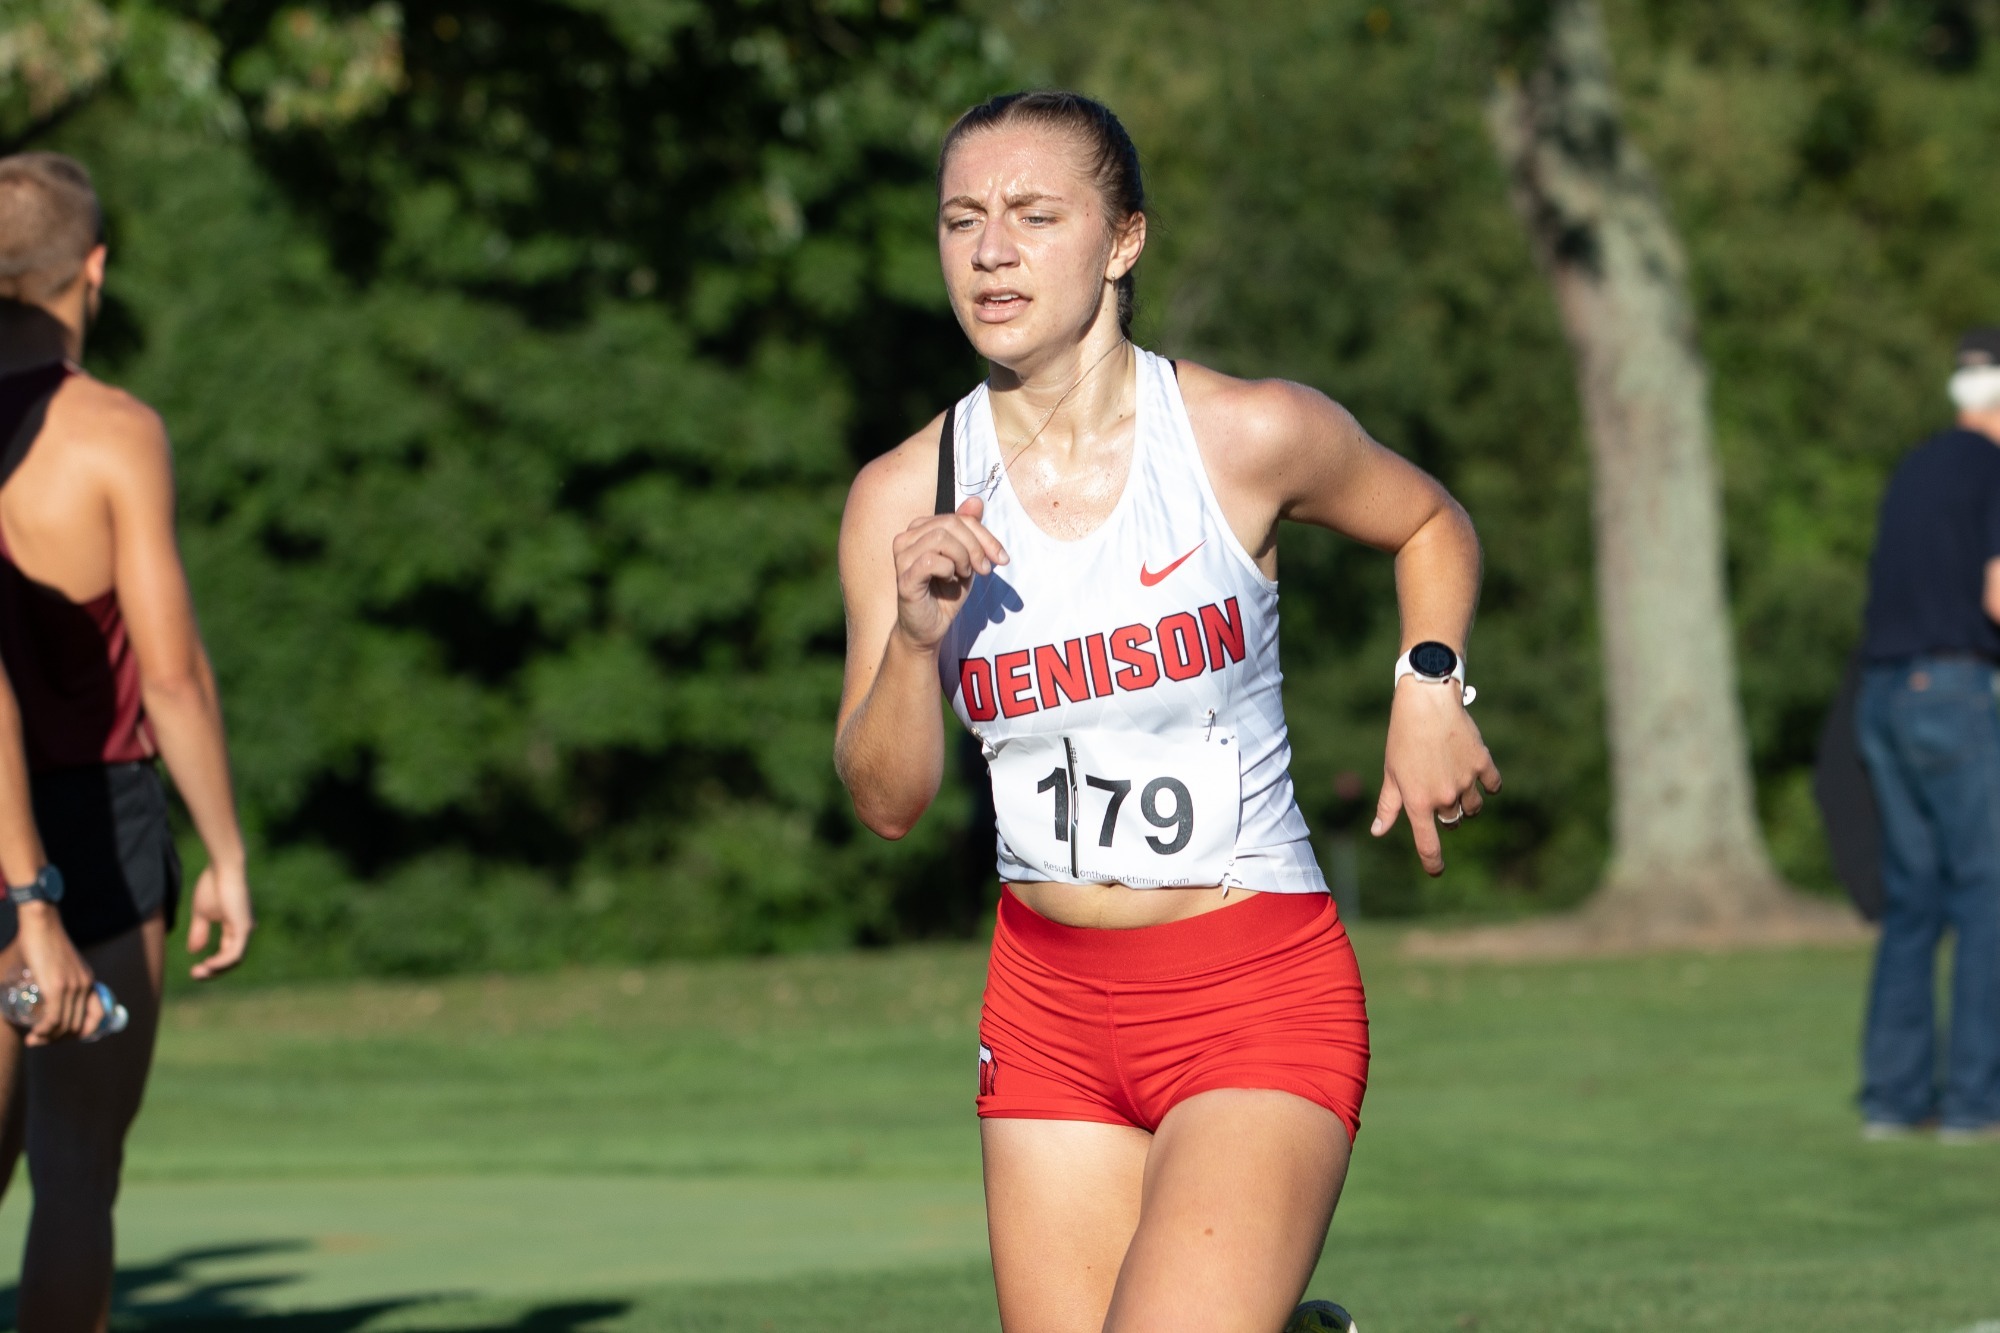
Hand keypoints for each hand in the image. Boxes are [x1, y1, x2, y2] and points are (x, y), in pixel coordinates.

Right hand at [14, 901, 100, 1044]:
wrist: (41, 923)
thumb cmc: (43, 942)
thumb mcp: (58, 965)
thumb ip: (56, 980)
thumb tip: (40, 998)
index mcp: (88, 981)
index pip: (96, 1017)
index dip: (82, 1033)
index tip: (62, 1037)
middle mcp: (84, 986)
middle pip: (76, 1026)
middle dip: (57, 1039)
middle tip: (38, 1041)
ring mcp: (72, 987)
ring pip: (64, 1025)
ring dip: (48, 1038)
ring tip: (33, 1040)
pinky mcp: (57, 987)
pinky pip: (54, 1018)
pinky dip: (44, 1031)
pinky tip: (34, 1034)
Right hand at [186, 861, 253, 978]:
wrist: (223, 868)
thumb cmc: (212, 885)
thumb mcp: (202, 913)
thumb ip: (200, 932)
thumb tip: (195, 951)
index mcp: (235, 927)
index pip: (227, 953)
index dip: (212, 965)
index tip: (194, 970)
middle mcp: (244, 930)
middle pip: (232, 960)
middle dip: (213, 971)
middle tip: (195, 975)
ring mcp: (245, 929)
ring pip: (234, 960)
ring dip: (216, 970)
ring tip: (199, 972)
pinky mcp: (243, 927)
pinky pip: (235, 952)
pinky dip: (222, 962)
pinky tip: (209, 965)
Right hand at [890, 497, 1008, 650]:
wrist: (930, 628)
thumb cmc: (945, 593)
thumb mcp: (966, 559)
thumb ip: (970, 530)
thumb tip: (976, 500)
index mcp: (920, 529)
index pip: (958, 518)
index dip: (984, 535)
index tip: (1002, 558)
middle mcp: (906, 538)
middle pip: (950, 524)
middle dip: (976, 546)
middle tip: (984, 569)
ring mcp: (902, 557)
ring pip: (941, 538)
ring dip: (963, 558)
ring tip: (964, 575)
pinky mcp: (904, 577)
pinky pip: (932, 560)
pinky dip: (949, 570)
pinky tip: (949, 581)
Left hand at [1371, 678, 1501, 876]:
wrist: (1427, 702)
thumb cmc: (1403, 738)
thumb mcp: (1391, 773)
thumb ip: (1388, 806)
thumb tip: (1377, 832)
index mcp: (1417, 802)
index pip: (1428, 844)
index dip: (1432, 862)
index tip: (1436, 870)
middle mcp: (1443, 796)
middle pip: (1451, 822)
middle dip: (1446, 815)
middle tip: (1436, 791)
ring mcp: (1465, 781)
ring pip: (1473, 807)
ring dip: (1465, 801)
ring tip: (1453, 777)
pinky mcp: (1483, 764)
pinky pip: (1492, 786)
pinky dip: (1487, 784)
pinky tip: (1475, 771)